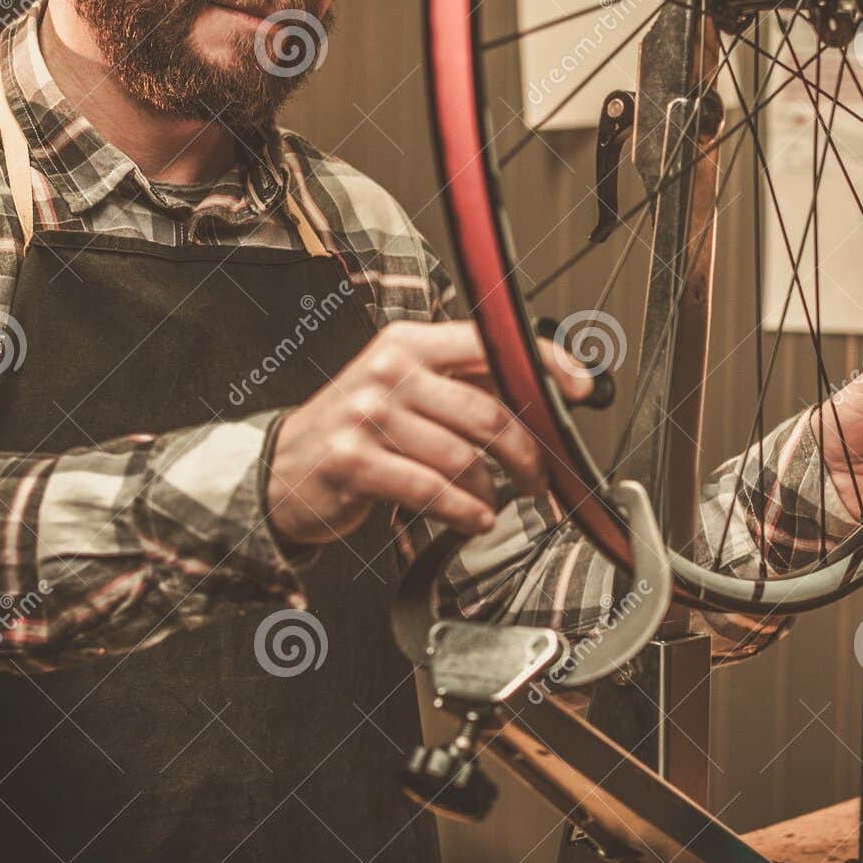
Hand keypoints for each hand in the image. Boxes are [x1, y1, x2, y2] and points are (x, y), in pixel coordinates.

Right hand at [266, 322, 591, 544]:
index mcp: (408, 343)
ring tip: (493, 505)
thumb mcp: (402, 389)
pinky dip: (463, 510)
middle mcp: (388, 371)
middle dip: (526, 454)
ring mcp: (367, 415)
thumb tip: (538, 392)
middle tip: (540, 479)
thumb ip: (461, 385)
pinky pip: (430, 489)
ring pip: (461, 457)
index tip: (580, 389)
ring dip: (491, 491)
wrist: (281, 468)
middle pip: (486, 412)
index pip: (490, 343)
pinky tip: (472, 518)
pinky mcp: (353, 460)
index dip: (544, 365)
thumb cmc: (354, 430)